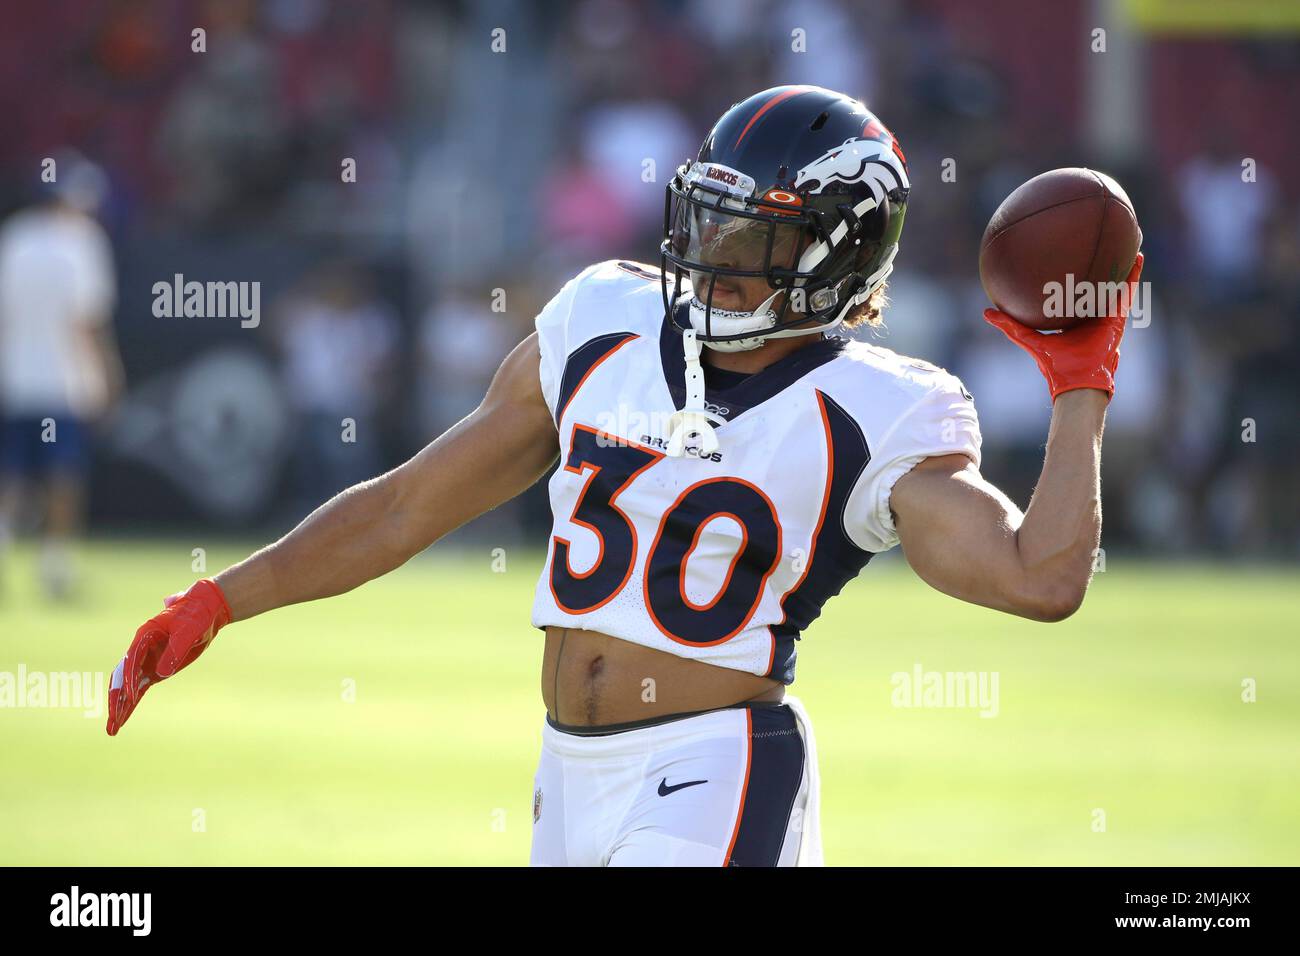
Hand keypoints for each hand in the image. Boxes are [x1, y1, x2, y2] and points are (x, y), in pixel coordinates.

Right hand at [106, 578, 231, 735]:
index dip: (129, 678)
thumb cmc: (196, 616)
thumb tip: (161, 673)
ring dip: (120, 707)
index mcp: (145, 635)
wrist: (205, 611)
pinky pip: (138, 690)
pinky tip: (122, 719)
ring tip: (112, 729)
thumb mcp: (189, 630)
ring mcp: (146, 662)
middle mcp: (140, 650)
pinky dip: (131, 704)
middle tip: (113, 719)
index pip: (131, 660)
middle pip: (122, 676)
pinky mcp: (154, 672)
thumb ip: (175, 650)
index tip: (129, 695)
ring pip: (127, 687)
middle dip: (116, 699)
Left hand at [984, 254, 1142, 400]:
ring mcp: (1105, 315)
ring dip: (1119, 265)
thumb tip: (986, 313)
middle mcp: (1089, 315)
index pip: (1069, 295)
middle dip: (1096, 267)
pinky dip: (1133, 274)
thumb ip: (1009, 325)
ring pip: (1113, 285)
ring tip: (1124, 242)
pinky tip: (1136, 255)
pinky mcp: (1118, 317)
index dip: (1068, 279)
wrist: (1075, 378)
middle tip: (1097, 243)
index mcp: (1070, 320)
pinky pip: (1127, 291)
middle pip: (1093, 286)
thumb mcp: (1027, 338)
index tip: (1065, 259)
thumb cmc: (1053, 363)